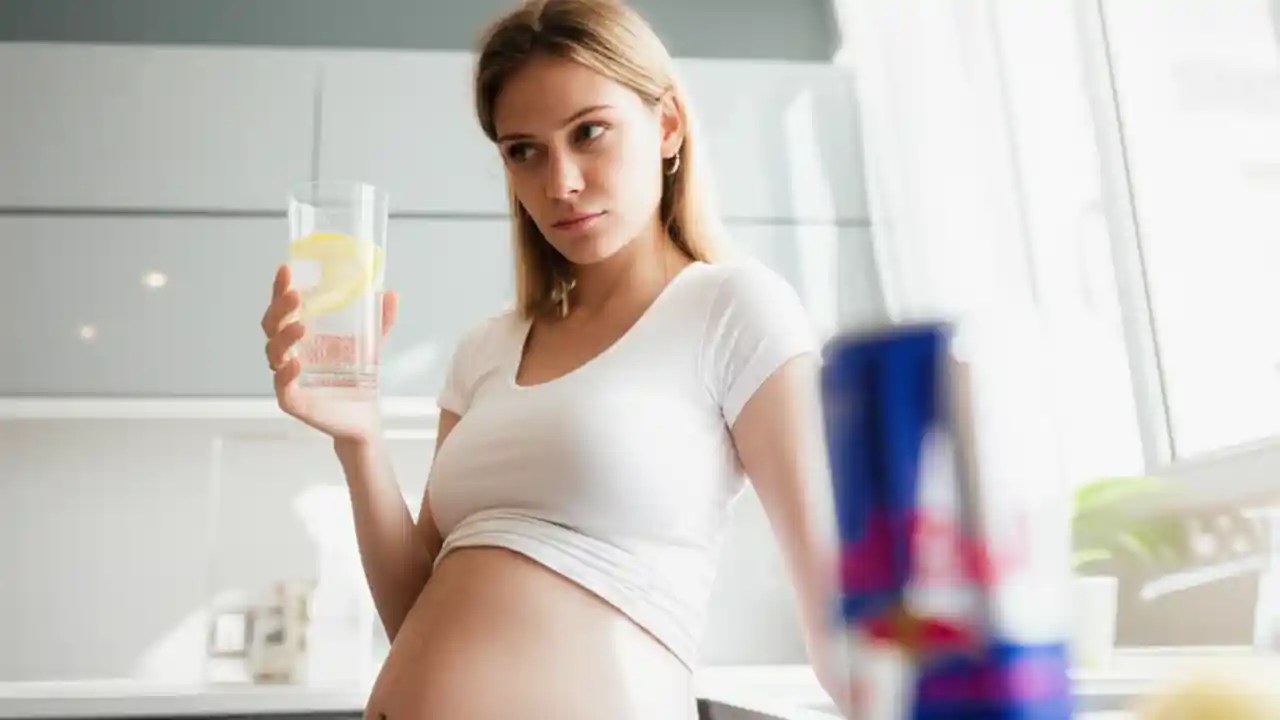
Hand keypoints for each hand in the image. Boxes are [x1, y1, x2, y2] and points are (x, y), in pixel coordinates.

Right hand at [260, 264, 398, 442]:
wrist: (364, 419)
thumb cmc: (359, 380)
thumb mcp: (372, 344)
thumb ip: (381, 320)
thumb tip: (391, 293)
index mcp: (303, 337)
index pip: (283, 309)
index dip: (280, 289)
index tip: (286, 269)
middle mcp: (290, 354)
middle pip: (271, 326)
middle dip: (279, 309)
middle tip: (295, 296)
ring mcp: (288, 378)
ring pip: (273, 353)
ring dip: (283, 337)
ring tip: (301, 326)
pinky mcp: (293, 401)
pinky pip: (281, 386)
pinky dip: (286, 373)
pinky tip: (296, 364)